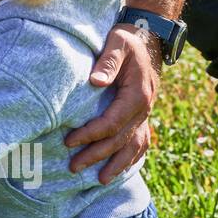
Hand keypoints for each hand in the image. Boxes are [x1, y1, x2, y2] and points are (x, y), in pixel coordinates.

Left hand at [66, 22, 162, 183]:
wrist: (148, 37)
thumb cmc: (127, 40)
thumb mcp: (117, 43)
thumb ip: (108, 62)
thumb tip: (95, 82)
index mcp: (137, 95)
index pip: (111, 123)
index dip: (90, 134)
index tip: (69, 141)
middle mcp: (144, 109)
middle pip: (119, 140)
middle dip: (96, 155)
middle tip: (74, 167)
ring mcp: (146, 113)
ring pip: (133, 145)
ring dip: (117, 164)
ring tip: (100, 180)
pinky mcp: (143, 114)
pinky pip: (141, 140)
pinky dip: (132, 156)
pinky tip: (122, 168)